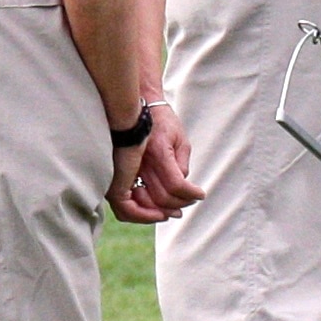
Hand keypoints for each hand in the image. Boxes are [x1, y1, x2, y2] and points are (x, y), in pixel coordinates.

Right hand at [113, 104, 206, 224]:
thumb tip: (181, 187)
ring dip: (160, 212)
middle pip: (161, 198)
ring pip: (142, 204)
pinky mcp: (119, 175)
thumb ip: (181, 164)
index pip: (176, 185)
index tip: (201, 194)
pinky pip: (127, 202)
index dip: (191, 194)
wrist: (137, 108)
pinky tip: (155, 207)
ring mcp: (127, 171)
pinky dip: (142, 209)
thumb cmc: (162, 121)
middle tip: (189, 202)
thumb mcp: (180, 140)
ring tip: (173, 211)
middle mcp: (140, 164)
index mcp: (158, 153)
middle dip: (179, 204)